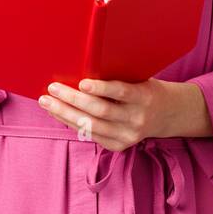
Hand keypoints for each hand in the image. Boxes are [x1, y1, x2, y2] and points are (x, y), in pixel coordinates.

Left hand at [38, 78, 212, 150]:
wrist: (165, 114)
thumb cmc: (144, 87)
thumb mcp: (138, 78)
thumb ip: (117, 76)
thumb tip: (80, 67)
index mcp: (144, 97)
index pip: (121, 92)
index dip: (101, 88)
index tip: (82, 81)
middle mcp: (136, 119)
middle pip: (100, 111)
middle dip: (72, 99)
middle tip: (52, 88)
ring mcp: (128, 136)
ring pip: (91, 126)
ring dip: (64, 113)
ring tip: (47, 102)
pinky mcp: (119, 146)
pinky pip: (90, 135)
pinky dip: (70, 123)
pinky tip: (57, 113)